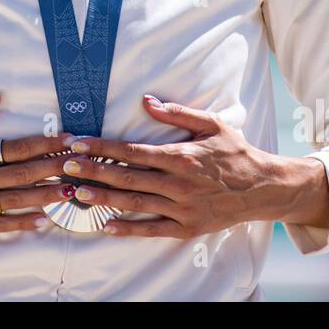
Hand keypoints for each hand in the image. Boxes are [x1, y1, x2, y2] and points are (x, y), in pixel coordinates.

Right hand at [0, 92, 77, 233]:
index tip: (68, 139)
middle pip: (21, 173)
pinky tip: (41, 220)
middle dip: (54, 168)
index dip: (45, 143)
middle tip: (80, 163)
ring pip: (14, 200)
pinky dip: (20, 223)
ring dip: (45, 196)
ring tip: (72, 192)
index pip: (15, 147)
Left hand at [56, 95, 328, 237]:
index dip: (102, 146)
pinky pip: (151, 228)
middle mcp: (179, 183)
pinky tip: (105, 225)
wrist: (263, 188)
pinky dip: (127, 228)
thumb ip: (177, 112)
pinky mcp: (186, 227)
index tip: (78, 143)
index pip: (133, 150)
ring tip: (76, 193)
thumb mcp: (211, 124)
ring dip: (103, 198)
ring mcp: (182, 208)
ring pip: (135, 203)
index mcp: (181, 156)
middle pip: (127, 176)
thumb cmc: (235, 152)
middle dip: (93, 171)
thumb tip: (146, 100)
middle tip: (65, 167)